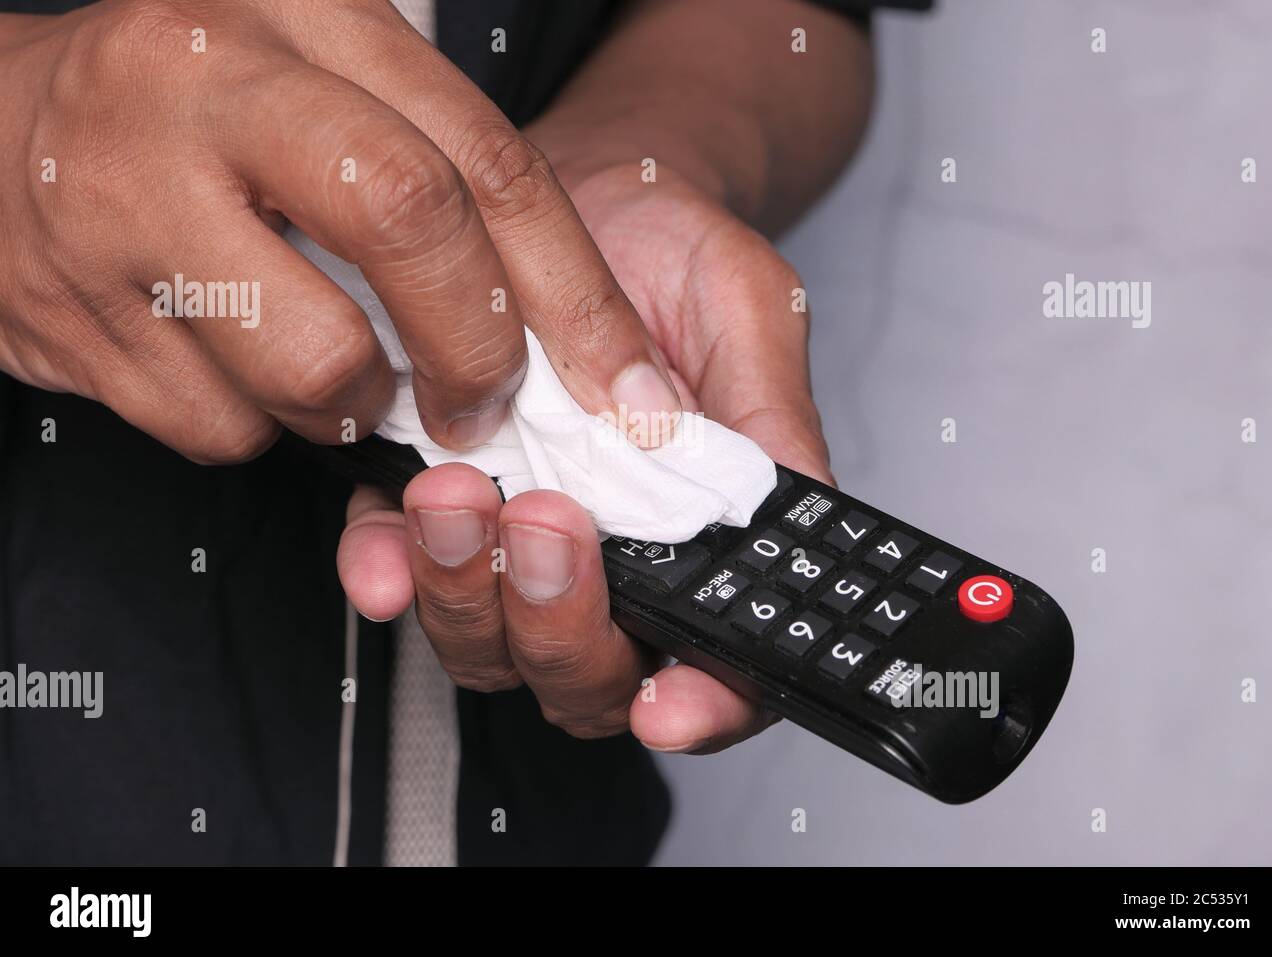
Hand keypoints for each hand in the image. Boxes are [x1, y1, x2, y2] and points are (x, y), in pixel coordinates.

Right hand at [0, 0, 677, 460]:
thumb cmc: (197, 113)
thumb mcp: (320, 79)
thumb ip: (440, 164)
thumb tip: (576, 333)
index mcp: (298, 13)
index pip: (481, 155)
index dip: (575, 289)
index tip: (627, 385)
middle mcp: (206, 85)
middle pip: (411, 224)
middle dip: (479, 348)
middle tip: (485, 404)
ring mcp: (127, 201)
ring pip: (318, 360)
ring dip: (357, 404)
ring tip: (333, 368)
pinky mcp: (75, 314)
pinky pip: (224, 426)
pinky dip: (260, 425)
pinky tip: (235, 367)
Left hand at [339, 160, 831, 751]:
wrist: (583, 193)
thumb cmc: (676, 255)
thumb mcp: (750, 310)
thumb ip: (769, 413)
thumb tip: (782, 509)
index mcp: (709, 543)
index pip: (722, 668)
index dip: (701, 707)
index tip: (670, 703)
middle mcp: (612, 567)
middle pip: (587, 677)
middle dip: (561, 630)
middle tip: (549, 528)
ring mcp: (514, 545)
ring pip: (486, 644)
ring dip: (467, 598)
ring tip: (457, 495)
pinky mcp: (428, 502)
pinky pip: (396, 569)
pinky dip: (386, 568)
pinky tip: (387, 530)